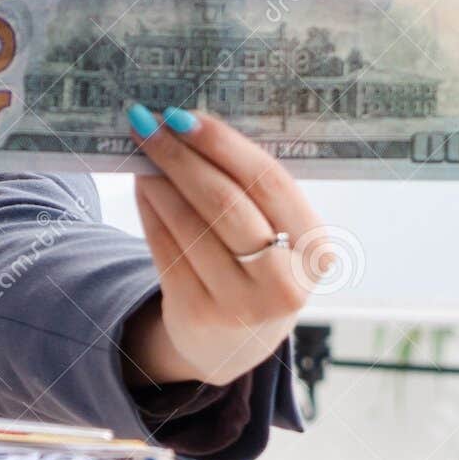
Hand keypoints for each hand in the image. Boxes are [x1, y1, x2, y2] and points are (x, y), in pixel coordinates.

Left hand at [122, 105, 334, 387]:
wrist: (234, 344)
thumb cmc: (258, 269)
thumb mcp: (278, 237)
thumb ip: (250, 190)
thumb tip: (191, 125)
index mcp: (316, 251)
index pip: (270, 182)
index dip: (224, 145)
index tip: (186, 115)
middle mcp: (284, 282)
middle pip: (225, 202)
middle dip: (181, 155)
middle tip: (148, 122)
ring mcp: (240, 304)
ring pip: (189, 223)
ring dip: (159, 179)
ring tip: (142, 150)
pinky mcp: (197, 314)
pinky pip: (165, 248)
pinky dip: (150, 209)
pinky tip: (143, 185)